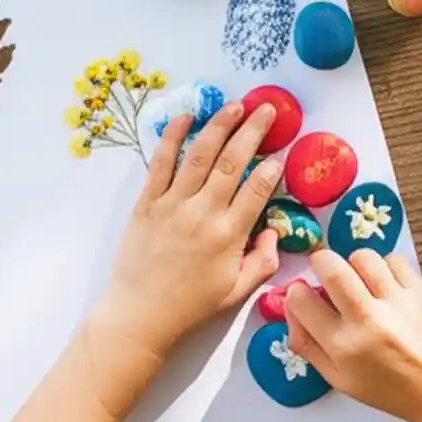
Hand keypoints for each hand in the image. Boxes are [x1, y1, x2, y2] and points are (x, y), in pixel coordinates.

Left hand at [95, 101, 283, 357]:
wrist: (139, 316)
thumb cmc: (190, 306)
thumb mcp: (237, 292)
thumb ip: (264, 261)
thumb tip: (274, 231)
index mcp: (228, 236)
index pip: (257, 191)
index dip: (272, 168)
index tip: (282, 152)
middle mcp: (202, 214)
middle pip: (232, 163)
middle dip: (252, 132)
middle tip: (266, 110)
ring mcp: (172, 205)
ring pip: (199, 155)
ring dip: (219, 126)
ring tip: (235, 105)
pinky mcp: (147, 203)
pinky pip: (160, 163)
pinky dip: (172, 137)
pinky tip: (185, 116)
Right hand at [285, 250, 421, 421]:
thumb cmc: (388, 388)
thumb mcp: (339, 379)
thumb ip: (308, 345)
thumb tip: (291, 309)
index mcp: (342, 346)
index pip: (301, 299)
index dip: (297, 292)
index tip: (305, 295)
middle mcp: (367, 320)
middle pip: (330, 267)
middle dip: (320, 261)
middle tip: (325, 270)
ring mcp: (395, 302)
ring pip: (363, 256)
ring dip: (354, 262)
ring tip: (358, 278)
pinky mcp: (418, 291)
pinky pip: (394, 259)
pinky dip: (385, 265)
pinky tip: (385, 282)